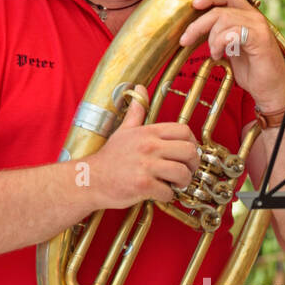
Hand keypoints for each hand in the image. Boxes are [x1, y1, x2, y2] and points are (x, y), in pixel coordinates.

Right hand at [90, 86, 199, 207]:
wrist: (91, 179)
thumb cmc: (110, 158)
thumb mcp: (124, 130)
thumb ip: (136, 112)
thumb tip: (140, 88)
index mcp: (148, 132)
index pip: (184, 131)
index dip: (192, 143)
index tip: (188, 154)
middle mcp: (149, 146)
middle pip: (189, 152)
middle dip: (193, 165)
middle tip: (187, 171)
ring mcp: (146, 166)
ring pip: (182, 173)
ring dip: (183, 182)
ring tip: (176, 184)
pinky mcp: (143, 185)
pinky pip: (168, 192)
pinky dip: (168, 196)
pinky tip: (160, 193)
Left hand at [178, 0, 284, 111]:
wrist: (272, 90)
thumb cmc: (254, 73)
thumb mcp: (232, 50)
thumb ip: (221, 36)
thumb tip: (199, 30)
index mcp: (248, 17)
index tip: (194, 4)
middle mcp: (255, 18)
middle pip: (220, 8)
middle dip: (198, 23)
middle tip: (186, 39)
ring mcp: (258, 27)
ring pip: (224, 18)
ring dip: (211, 38)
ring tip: (213, 53)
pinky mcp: (260, 39)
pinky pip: (233, 32)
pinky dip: (220, 43)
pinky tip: (219, 54)